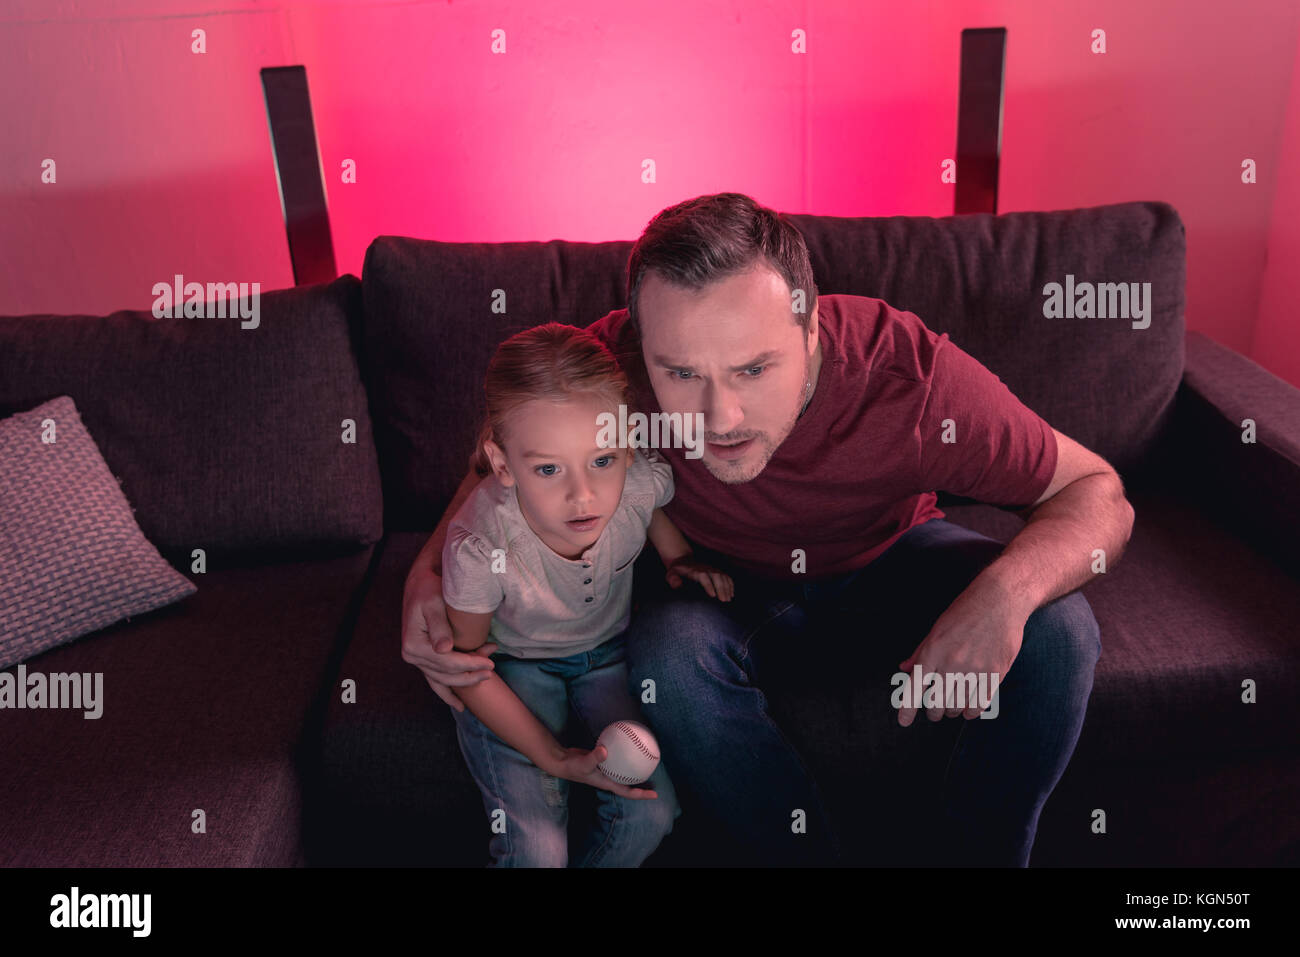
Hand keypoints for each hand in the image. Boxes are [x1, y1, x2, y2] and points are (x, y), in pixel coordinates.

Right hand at [400, 568, 496, 711]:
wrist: (420, 584)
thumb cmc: (429, 589)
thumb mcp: (434, 603)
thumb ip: (439, 625)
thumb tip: (443, 649)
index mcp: (414, 645)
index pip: (448, 662)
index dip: (470, 664)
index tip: (490, 663)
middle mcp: (412, 656)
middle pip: (446, 673)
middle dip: (471, 674)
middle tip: (492, 670)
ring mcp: (415, 659)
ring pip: (443, 679)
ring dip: (464, 682)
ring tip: (485, 678)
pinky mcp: (422, 659)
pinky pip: (435, 681)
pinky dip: (447, 693)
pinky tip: (459, 705)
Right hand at [546, 745, 660, 799]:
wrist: (562, 761)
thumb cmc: (573, 766)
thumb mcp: (584, 763)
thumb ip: (595, 757)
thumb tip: (605, 750)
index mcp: (608, 783)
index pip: (628, 792)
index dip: (642, 795)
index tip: (655, 794)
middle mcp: (609, 779)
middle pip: (629, 784)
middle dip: (643, 784)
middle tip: (656, 775)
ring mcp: (606, 771)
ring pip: (624, 773)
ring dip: (635, 770)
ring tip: (648, 761)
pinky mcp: (603, 762)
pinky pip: (618, 760)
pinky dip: (625, 756)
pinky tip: (629, 746)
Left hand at [665, 558, 734, 601]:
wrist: (683, 560)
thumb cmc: (676, 571)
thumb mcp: (670, 574)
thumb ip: (673, 580)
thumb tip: (678, 585)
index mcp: (694, 570)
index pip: (703, 576)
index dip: (708, 585)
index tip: (713, 596)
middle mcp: (705, 568)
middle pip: (716, 576)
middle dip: (721, 588)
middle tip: (724, 600)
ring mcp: (712, 569)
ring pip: (722, 576)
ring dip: (727, 587)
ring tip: (728, 599)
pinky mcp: (716, 571)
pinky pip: (726, 576)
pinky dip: (730, 584)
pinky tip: (731, 594)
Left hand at [896, 576, 1025, 726]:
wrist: (1000, 601)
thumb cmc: (964, 612)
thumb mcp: (936, 629)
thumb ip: (920, 653)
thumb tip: (904, 668)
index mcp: (932, 651)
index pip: (915, 687)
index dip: (908, 709)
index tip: (904, 722)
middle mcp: (951, 663)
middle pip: (936, 704)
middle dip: (933, 712)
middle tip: (935, 710)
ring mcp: (974, 670)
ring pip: (957, 707)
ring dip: (952, 712)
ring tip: (952, 708)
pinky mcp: (995, 674)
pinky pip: (979, 704)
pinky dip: (971, 711)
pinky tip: (968, 708)